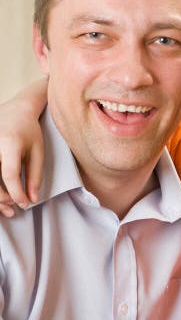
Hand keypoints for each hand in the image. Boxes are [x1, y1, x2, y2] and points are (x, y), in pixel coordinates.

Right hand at [0, 78, 48, 215]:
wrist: (14, 112)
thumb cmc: (29, 132)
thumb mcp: (38, 152)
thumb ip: (35, 176)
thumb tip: (33, 199)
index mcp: (8, 143)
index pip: (9, 174)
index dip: (16, 193)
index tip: (25, 204)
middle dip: (2, 198)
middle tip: (16, 207)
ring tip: (7, 208)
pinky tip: (1, 197)